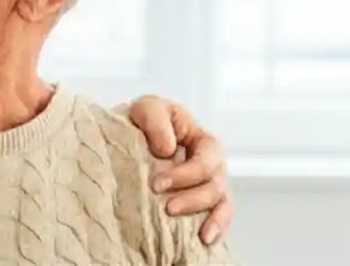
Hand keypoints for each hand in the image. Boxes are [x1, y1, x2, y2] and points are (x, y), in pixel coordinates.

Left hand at [127, 95, 232, 245]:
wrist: (128, 134)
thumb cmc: (142, 120)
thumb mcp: (145, 109)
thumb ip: (156, 121)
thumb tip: (168, 150)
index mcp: (202, 139)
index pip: (207, 158)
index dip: (186, 174)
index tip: (157, 184)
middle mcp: (211, 163)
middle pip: (216, 185)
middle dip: (194, 198)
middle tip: (168, 208)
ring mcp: (207, 183)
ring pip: (221, 203)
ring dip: (210, 218)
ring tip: (200, 235)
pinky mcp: (199, 200)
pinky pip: (217, 216)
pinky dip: (216, 228)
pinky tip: (206, 241)